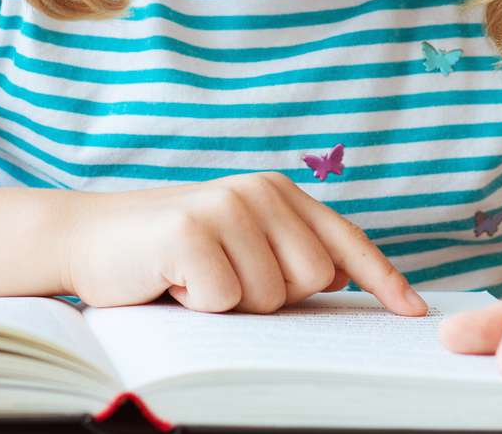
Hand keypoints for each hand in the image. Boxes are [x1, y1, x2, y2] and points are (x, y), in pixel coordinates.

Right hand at [58, 171, 427, 315]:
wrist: (89, 238)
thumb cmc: (171, 256)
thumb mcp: (239, 246)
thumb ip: (288, 255)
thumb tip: (350, 284)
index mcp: (277, 193)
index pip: (344, 241)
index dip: (382, 279)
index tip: (412, 311)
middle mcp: (258, 191)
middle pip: (310, 280)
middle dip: (270, 299)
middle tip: (221, 280)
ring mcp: (226, 206)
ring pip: (269, 298)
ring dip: (229, 305)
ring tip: (192, 279)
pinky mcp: (191, 231)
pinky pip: (224, 301)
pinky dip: (197, 306)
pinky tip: (171, 281)